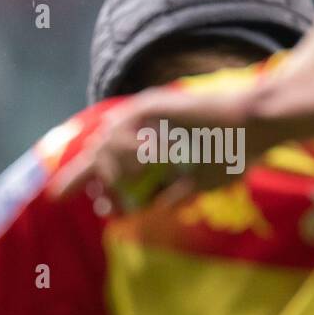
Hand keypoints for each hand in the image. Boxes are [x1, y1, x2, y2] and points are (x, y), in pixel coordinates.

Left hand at [51, 84, 277, 209]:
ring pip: (102, 147)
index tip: (56, 197)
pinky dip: (128, 151)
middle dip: (100, 184)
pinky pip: (120, 132)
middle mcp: (137, 127)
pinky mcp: (150, 104)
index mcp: (146, 144)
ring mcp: (142, 114)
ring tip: (145, 174)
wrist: (257, 127)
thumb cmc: (235, 153)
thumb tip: (150, 209)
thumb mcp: (199, 183)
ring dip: (116, 170)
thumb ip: (172, 194)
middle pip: (95, 157)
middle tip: (111, 202)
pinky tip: (151, 156)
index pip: (99, 161)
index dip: (75, 178)